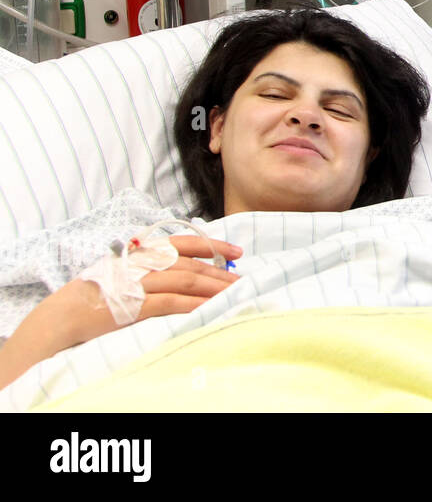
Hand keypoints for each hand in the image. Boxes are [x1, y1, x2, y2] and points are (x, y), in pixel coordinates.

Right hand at [55, 235, 242, 346]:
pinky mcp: (133, 305)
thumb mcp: (124, 271)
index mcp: (141, 252)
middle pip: (190, 264)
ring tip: (234, 293)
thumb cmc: (95, 295)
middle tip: (243, 280)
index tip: (237, 252)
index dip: (213, 246)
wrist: (60, 316)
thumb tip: (187, 269)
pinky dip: (194, 305)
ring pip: (186, 280)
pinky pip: (171, 303)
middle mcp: (142, 262)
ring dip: (214, 288)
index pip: (183, 243)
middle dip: (220, 272)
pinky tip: (210, 308)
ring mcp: (137, 283)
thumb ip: (151, 266)